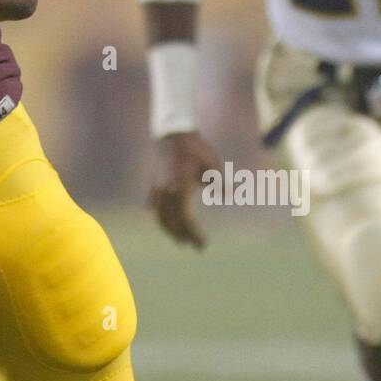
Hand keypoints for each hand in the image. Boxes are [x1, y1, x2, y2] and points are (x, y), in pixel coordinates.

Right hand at [148, 131, 219, 249]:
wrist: (173, 134)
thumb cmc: (195, 149)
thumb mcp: (212, 167)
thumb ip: (219, 184)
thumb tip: (227, 196)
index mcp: (180, 190)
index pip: (185, 221)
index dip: (193, 235)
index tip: (202, 244)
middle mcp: (166, 192)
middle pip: (171, 223)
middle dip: (182, 236)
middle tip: (193, 246)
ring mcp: (157, 188)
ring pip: (160, 217)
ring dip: (169, 229)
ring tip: (179, 238)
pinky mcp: (153, 183)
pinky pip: (154, 206)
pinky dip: (160, 216)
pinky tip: (164, 218)